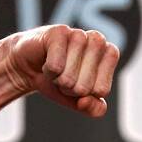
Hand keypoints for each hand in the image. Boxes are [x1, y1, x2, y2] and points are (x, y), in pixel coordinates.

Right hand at [4, 25, 119, 117]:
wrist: (31, 68)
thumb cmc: (60, 81)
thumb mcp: (80, 102)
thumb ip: (95, 109)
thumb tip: (85, 101)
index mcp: (110, 54)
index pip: (101, 90)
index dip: (85, 94)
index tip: (78, 82)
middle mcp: (98, 41)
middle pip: (86, 86)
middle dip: (70, 88)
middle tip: (63, 75)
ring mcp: (79, 33)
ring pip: (70, 78)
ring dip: (58, 80)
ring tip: (56, 68)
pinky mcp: (60, 31)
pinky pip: (56, 67)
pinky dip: (48, 72)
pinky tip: (46, 61)